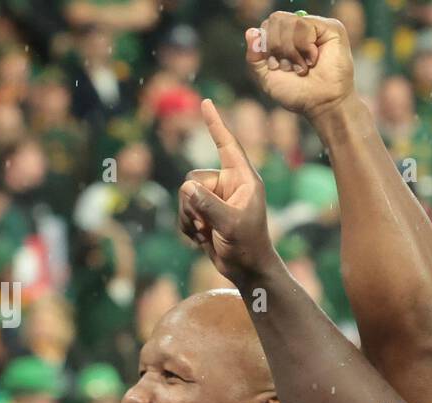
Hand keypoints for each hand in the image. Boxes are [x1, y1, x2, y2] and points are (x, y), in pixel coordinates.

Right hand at [179, 100, 274, 282]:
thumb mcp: (230, 225)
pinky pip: (183, 209)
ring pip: (185, 196)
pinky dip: (187, 225)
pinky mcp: (205, 211)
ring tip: (206, 232)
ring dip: (190, 217)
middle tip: (208, 224)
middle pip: (194, 179)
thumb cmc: (248, 246)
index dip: (216, 125)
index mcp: (243, 180)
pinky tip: (201, 237)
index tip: (206, 102)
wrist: (246, 270)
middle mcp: (229, 184)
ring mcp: (216, 197)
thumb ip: (208, 205)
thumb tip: (186, 189)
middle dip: (194, 203)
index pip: (228, 145)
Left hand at [246, 13, 353, 117]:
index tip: (276, 66)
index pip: (267, 25)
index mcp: (285, 37)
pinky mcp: (331, 28)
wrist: (321, 105)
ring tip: (303, 67)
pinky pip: (305, 25)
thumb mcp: (267, 78)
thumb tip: (250, 32)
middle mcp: (300, 29)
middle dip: (278, 47)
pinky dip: (304, 46)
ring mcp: (316, 27)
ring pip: (291, 22)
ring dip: (293, 51)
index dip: (267, 45)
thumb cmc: (298, 94)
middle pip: (276, 19)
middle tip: (290, 67)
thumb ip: (254, 57)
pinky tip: (313, 60)